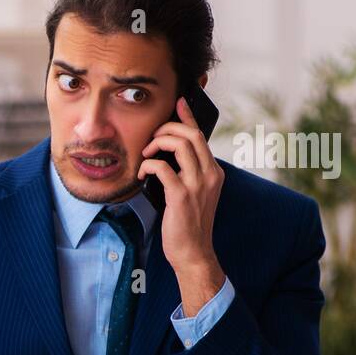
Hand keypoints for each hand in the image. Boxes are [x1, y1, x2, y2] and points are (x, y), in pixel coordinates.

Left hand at [137, 96, 226, 315]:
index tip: (178, 102)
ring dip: (158, 143)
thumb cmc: (188, 224)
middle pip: (191, 134)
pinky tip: (142, 173)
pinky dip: (149, 165)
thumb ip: (188, 174)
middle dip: (167, 128)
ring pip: (180, 144)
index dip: (188, 116)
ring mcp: (197, 185)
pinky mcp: (181, 196)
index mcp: (213, 172)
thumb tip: (168, 156)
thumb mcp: (194, 194)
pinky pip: (162, 167)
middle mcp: (210, 174)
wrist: (193, 252)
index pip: (201, 136)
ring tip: (146, 154)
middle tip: (151, 136)